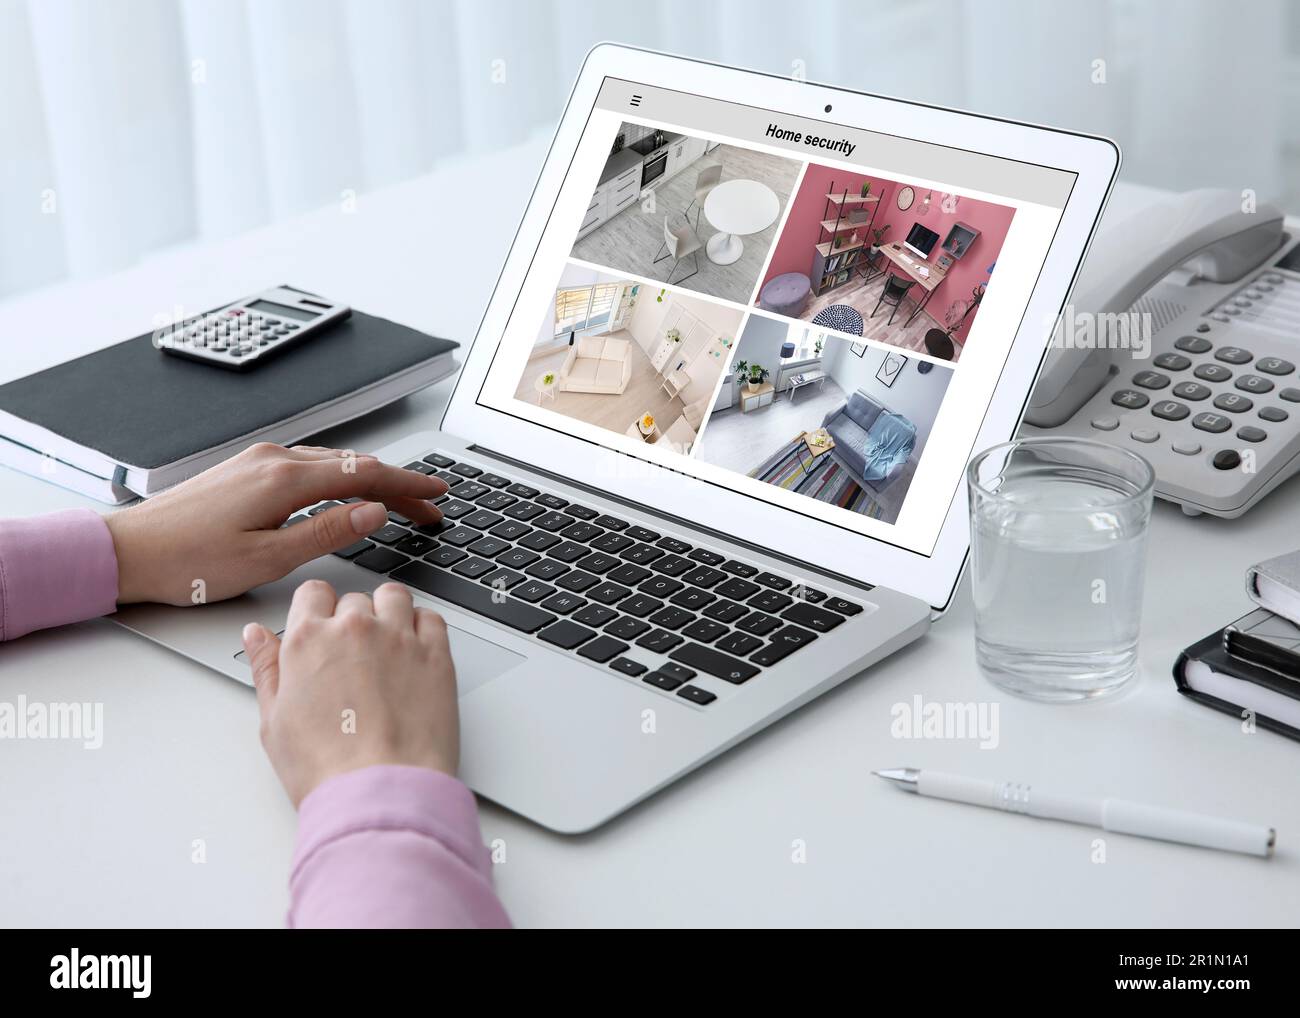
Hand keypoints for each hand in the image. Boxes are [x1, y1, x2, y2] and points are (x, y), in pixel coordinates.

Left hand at [104, 443, 446, 604]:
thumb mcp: (267, 559)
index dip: (408, 484)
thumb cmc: (187, 563)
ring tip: (397, 503)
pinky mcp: (245, 470)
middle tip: (428, 507)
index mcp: (282, 479)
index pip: (365, 475)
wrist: (127, 551)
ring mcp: (257, 461)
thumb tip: (371, 513)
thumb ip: (325, 532)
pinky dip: (340, 478)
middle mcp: (272, 460)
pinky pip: (308, 465)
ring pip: (331, 464)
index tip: (437, 492)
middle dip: (397, 484)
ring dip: (369, 481)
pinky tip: (345, 493)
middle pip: (353, 465)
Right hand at [242, 580, 457, 805]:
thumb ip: (266, 668)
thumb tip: (256, 636)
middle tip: (353, 659)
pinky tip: (414, 654)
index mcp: (308, 641)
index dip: (317, 611)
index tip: (322, 629)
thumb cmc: (326, 768)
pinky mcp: (436, 654)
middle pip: (354, 599)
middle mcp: (354, 629)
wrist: (379, 792)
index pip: (313, 593)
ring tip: (386, 649)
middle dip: (352, 620)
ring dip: (389, 613)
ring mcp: (398, 638)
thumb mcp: (274, 722)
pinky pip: (431, 618)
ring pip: (394, 597)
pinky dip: (423, 627)